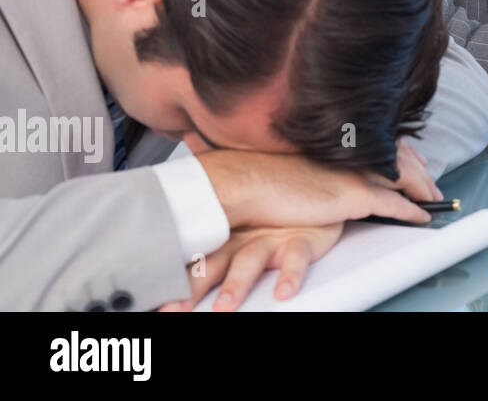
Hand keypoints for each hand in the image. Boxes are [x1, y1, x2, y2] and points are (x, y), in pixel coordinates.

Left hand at [159, 223, 344, 311]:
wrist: (320, 190)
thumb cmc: (279, 220)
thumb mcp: (242, 237)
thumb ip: (214, 256)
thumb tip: (181, 284)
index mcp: (224, 239)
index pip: (193, 261)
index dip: (173, 281)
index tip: (156, 304)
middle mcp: (243, 238)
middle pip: (213, 263)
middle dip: (193, 287)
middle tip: (176, 310)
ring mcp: (272, 237)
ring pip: (249, 260)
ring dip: (236, 284)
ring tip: (225, 306)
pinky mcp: (302, 239)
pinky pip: (296, 258)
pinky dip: (290, 275)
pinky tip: (283, 292)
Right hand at [198, 139, 437, 230]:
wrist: (246, 182)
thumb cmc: (259, 174)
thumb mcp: (294, 162)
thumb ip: (314, 162)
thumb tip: (318, 168)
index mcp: (336, 143)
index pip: (380, 141)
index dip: (402, 151)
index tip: (415, 156)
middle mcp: (350, 154)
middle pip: (398, 156)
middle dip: (419, 169)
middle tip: (433, 181)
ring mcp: (354, 173)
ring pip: (403, 178)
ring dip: (423, 188)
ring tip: (435, 199)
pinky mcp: (355, 196)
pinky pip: (395, 205)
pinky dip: (412, 210)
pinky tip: (423, 216)